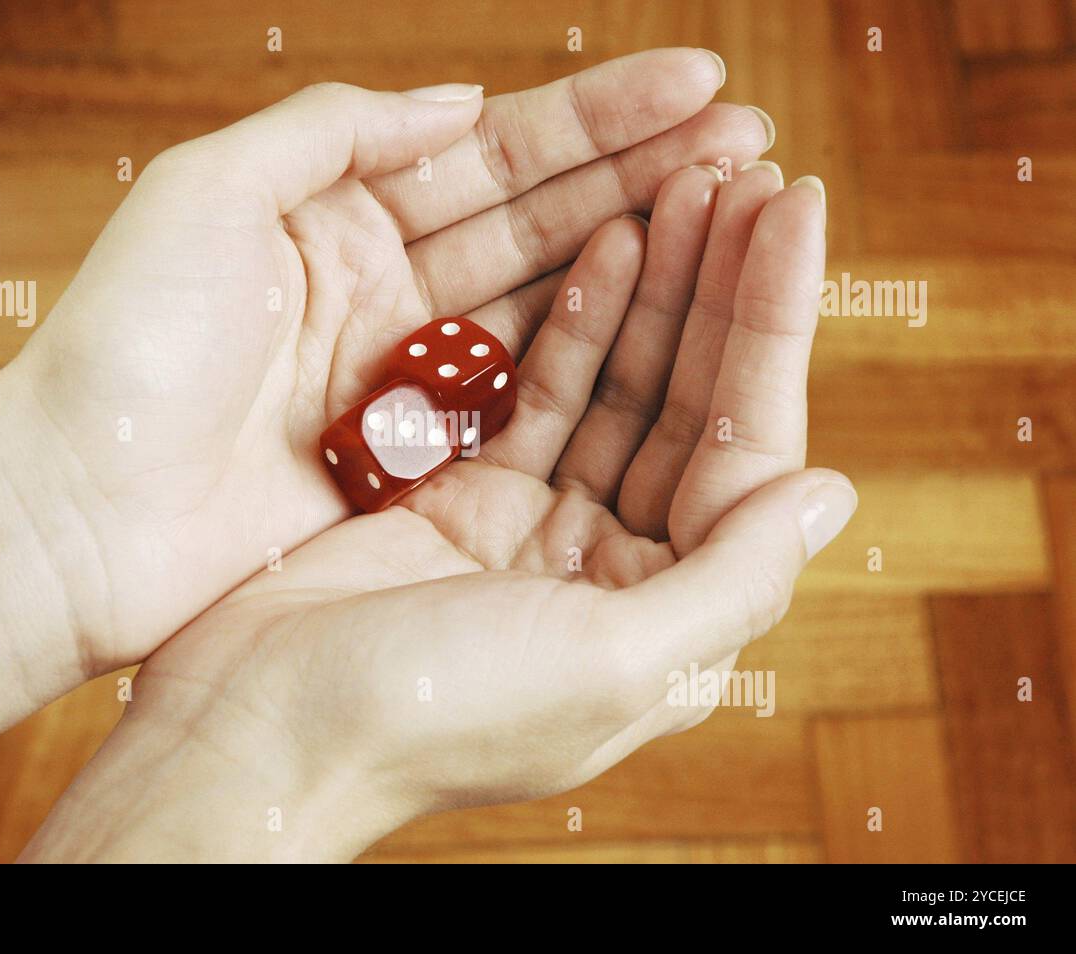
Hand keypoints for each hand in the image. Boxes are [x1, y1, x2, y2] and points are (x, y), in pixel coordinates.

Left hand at [0, 49, 769, 670]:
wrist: (76, 514)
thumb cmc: (128, 347)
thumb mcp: (210, 193)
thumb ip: (335, 131)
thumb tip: (465, 102)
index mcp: (330, 212)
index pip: (490, 153)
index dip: (598, 119)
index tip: (702, 87)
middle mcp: (375, 288)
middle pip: (533, 221)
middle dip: (644, 179)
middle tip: (751, 145)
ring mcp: (398, 378)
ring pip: (539, 306)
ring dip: (635, 265)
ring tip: (735, 219)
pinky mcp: (407, 461)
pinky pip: (513, 403)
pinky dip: (584, 367)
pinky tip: (661, 328)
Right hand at [22, 170, 851, 862]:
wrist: (258, 728)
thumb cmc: (434, 716)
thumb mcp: (612, 662)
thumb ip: (732, 581)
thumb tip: (833, 492)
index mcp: (666, 617)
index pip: (746, 451)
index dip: (772, 327)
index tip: (790, 211)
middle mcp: (614, 572)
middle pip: (688, 409)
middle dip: (717, 290)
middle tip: (739, 170)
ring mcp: (536, 530)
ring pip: (617, 389)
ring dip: (654, 289)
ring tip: (682, 187)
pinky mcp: (463, 498)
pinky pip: (537, 395)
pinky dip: (572, 323)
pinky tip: (604, 247)